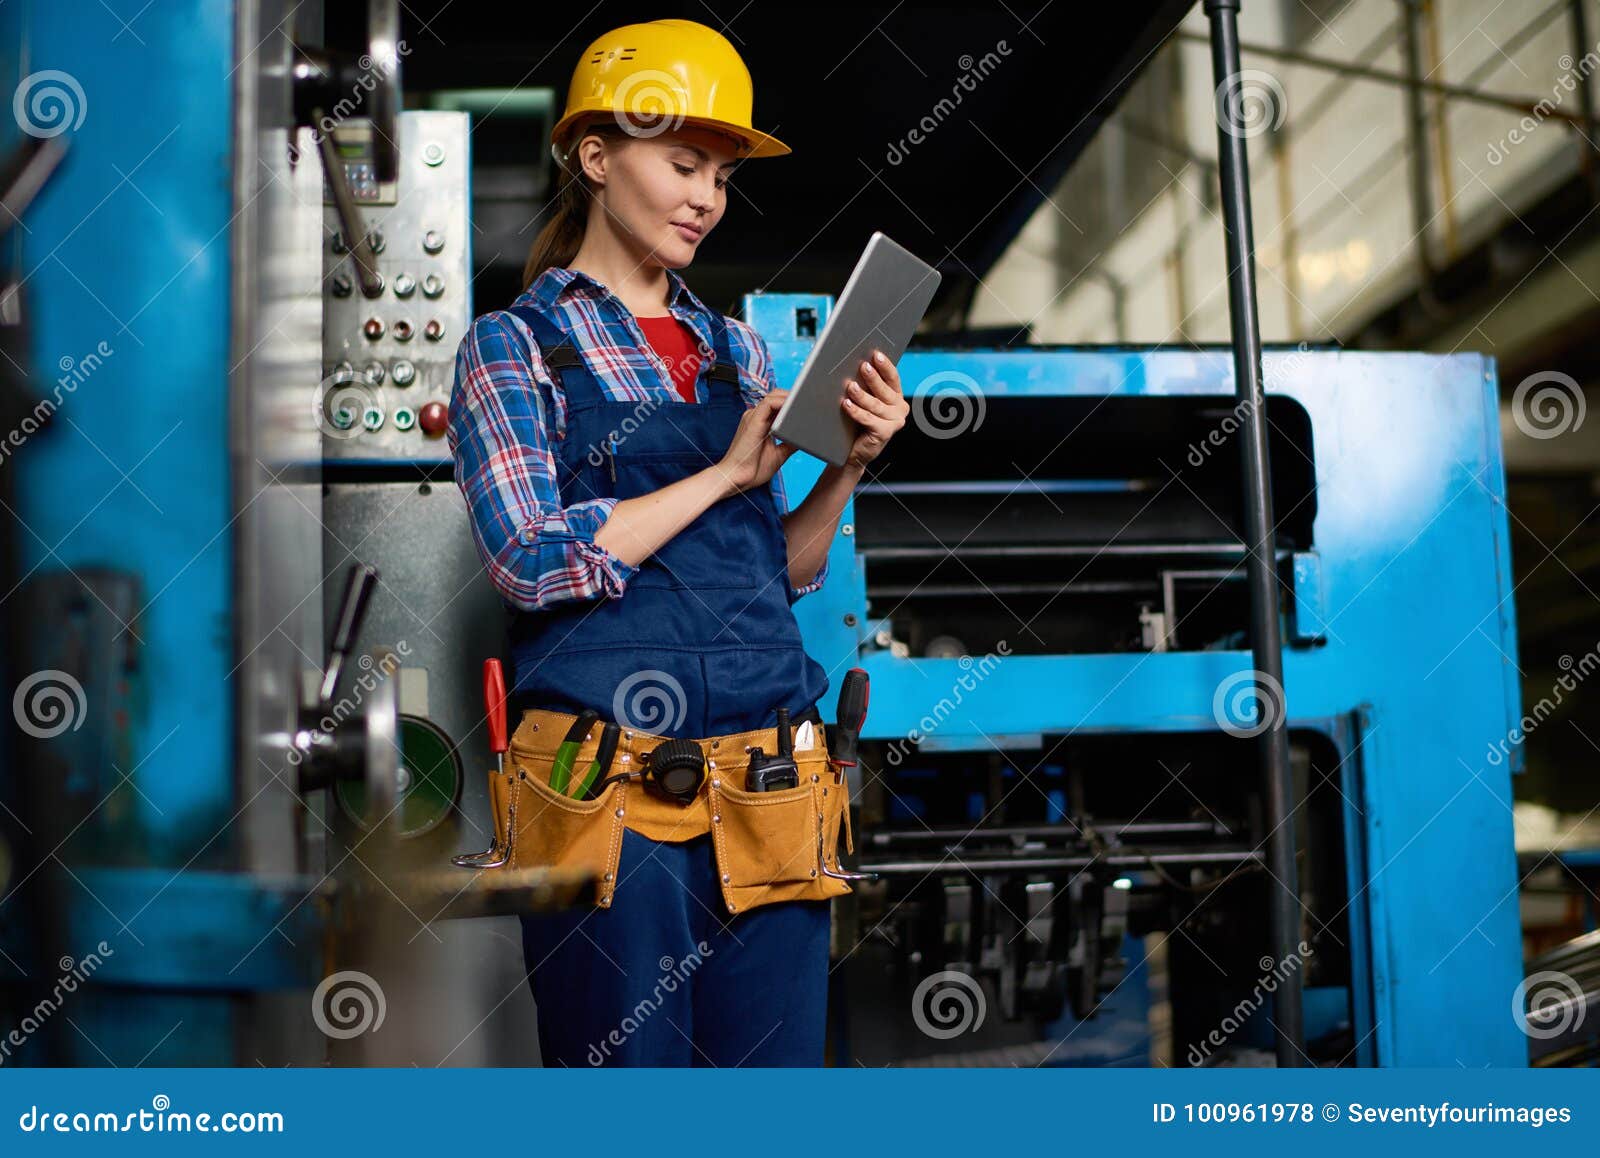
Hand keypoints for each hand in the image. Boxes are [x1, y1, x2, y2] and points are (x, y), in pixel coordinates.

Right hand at [716, 388, 798, 495]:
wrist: (736, 478)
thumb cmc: (752, 469)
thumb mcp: (778, 455)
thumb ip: (789, 443)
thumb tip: (804, 438)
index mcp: (760, 423)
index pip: (777, 405)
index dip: (792, 403)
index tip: (807, 408)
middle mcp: (756, 416)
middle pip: (776, 396)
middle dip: (793, 397)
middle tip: (811, 404)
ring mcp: (753, 416)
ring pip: (774, 396)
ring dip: (791, 397)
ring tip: (806, 403)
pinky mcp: (753, 420)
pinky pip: (769, 403)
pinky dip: (783, 402)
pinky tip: (795, 408)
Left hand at [840, 350, 907, 470]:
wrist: (855, 451)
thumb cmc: (857, 422)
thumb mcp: (865, 401)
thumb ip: (866, 386)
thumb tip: (856, 364)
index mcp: (896, 397)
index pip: (893, 378)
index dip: (885, 366)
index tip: (876, 354)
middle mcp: (900, 409)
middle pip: (884, 390)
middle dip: (872, 377)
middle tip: (863, 366)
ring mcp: (895, 422)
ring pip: (875, 404)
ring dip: (861, 395)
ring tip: (850, 386)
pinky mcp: (885, 433)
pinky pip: (868, 419)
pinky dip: (856, 411)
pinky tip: (846, 404)